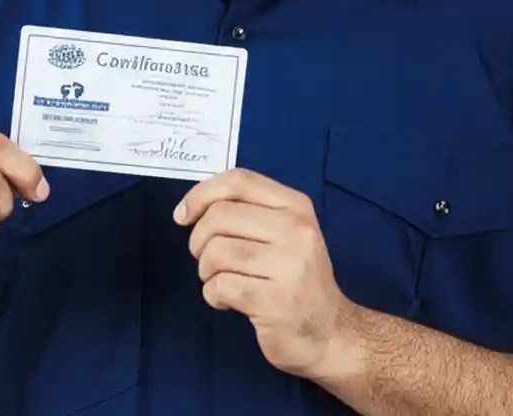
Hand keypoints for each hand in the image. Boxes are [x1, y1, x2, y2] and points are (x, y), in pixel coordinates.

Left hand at [174, 169, 356, 379]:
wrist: (329, 332)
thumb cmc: (298, 280)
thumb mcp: (287, 234)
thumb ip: (250, 213)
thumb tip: (193, 207)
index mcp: (297, 207)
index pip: (240, 180)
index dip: (201, 194)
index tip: (182, 216)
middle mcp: (296, 230)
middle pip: (220, 216)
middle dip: (199, 239)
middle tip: (207, 258)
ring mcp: (288, 266)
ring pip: (216, 252)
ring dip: (206, 270)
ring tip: (222, 281)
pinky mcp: (274, 301)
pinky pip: (220, 286)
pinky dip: (213, 295)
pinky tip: (228, 301)